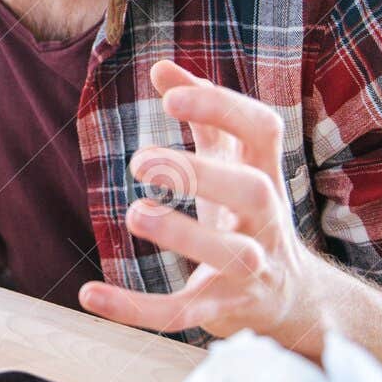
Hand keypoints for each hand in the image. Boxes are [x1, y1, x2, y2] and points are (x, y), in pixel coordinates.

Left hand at [78, 60, 335, 355]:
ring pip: (229, 255)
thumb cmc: (248, 215)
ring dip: (182, 235)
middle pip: (251, 192)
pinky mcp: (223, 310)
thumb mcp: (233, 164)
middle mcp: (265, 220)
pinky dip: (135, 309)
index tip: (170, 97)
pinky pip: (182, 314)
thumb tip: (162, 67)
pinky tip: (89, 295)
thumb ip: (203, 116)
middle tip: (139, 161)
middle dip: (200, 174)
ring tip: (135, 213)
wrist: (292, 300)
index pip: (261, 130)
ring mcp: (250, 268)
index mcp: (264, 174)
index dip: (222, 108)